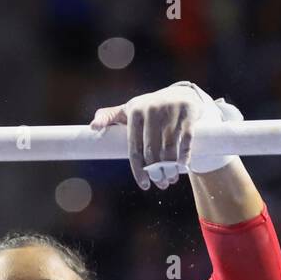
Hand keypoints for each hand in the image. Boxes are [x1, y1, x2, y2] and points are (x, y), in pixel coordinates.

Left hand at [89, 82, 240, 189]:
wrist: (180, 94)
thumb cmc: (149, 108)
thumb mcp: (128, 110)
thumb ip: (109, 117)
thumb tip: (92, 128)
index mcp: (135, 112)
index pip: (134, 149)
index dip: (139, 170)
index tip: (144, 185)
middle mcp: (151, 110)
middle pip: (152, 153)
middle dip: (156, 173)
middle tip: (160, 184)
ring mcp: (171, 111)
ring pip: (169, 150)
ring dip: (170, 170)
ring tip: (170, 179)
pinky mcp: (188, 113)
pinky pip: (186, 141)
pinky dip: (184, 157)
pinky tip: (182, 167)